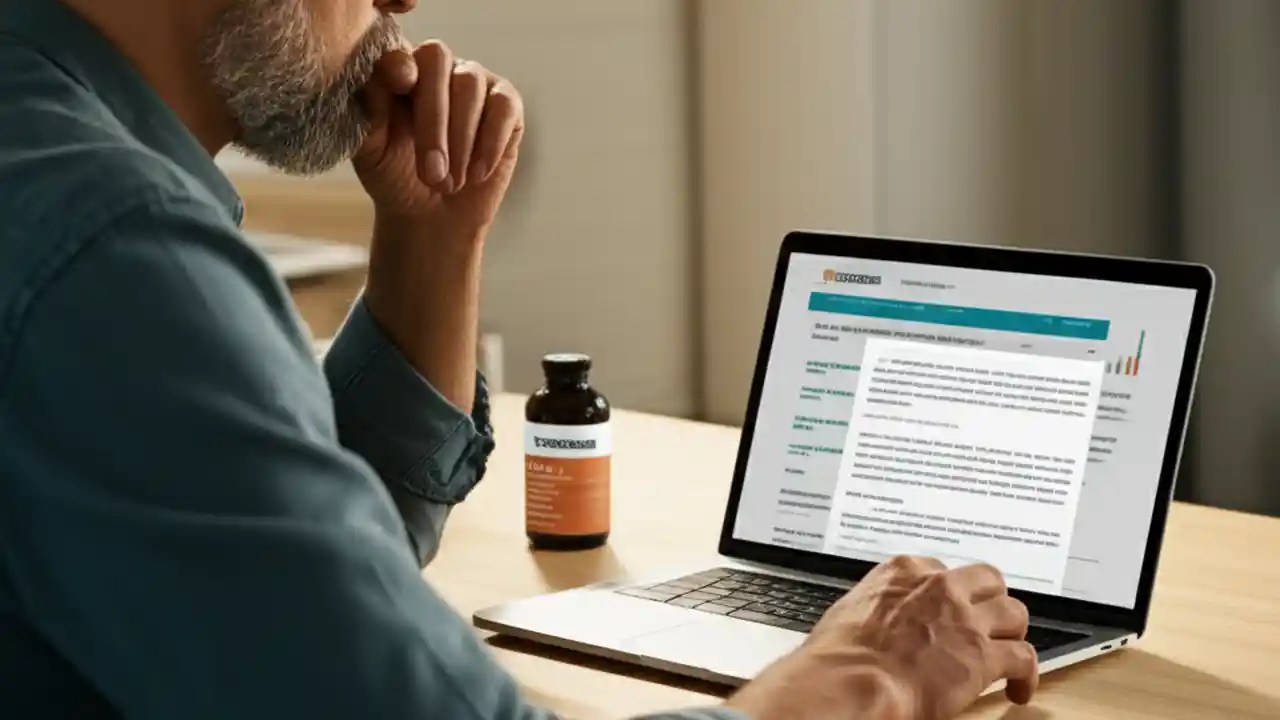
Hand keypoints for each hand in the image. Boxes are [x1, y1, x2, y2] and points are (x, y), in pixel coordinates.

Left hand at [353, 40, 524, 240]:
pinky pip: (504, 108)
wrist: (432, 215)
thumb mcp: (373, 153)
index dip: (400, 64)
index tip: (402, 84)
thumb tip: (376, 79)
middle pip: (437, 63)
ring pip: (470, 86)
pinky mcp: (506, 103)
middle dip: (433, 120)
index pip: (399, 52)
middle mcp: (437, 68)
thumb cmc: (397, 178)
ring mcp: (474, 81)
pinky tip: (477, 174)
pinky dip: (491, 144)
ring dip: (460, 140)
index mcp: (398, 71)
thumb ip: (370, 113)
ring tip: (450, 183)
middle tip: (431, 174)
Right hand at [727, 557, 1037, 719]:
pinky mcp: (984, 655)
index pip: (940, 570)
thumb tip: (873, 623)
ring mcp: (965, 620)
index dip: (949, 592)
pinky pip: (1023, 657)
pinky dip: (1025, 674)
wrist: (853, 681)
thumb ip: (874, 607)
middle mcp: (940, 588)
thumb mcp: (849, 611)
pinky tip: (1018, 688)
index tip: (949, 606)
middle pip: (986, 580)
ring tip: (1008, 650)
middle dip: (990, 600)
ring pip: (1013, 612)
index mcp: (903, 572)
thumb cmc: (839, 655)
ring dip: (1012, 632)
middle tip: (988, 619)